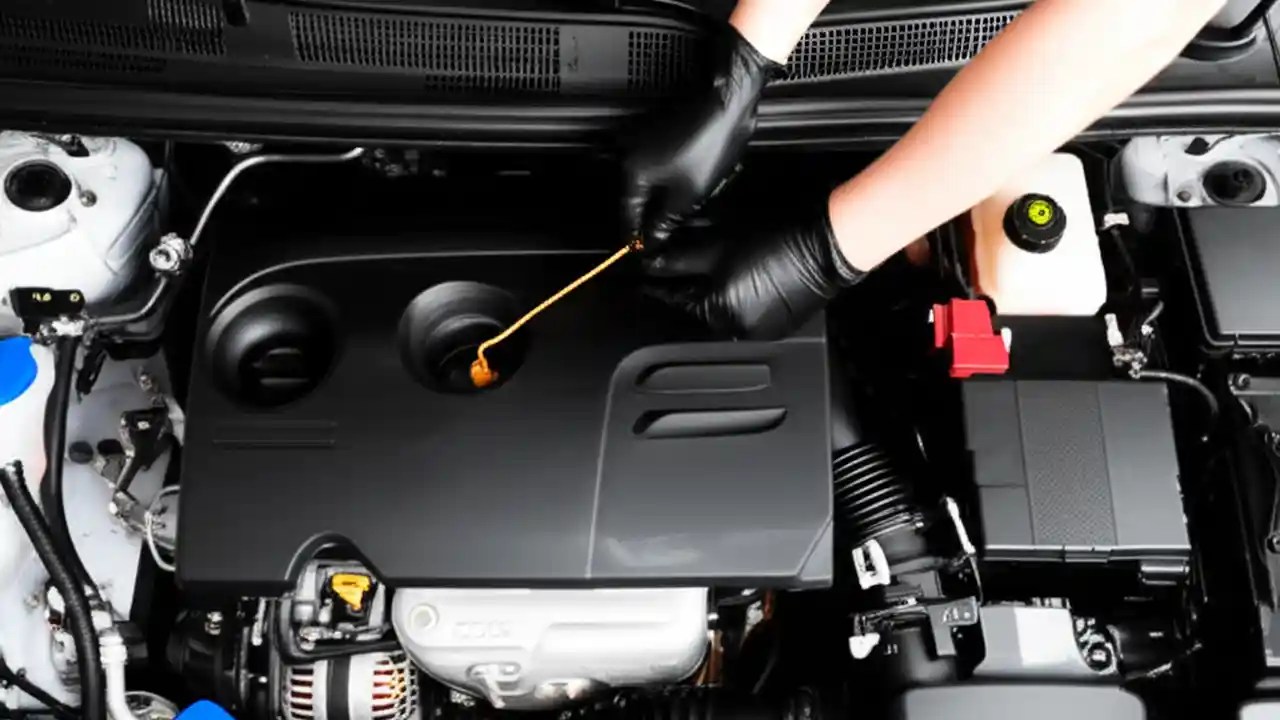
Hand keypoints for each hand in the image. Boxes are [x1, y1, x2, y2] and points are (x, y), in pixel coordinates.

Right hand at [621, 26, 782, 246]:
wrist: (727, 106)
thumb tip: (654, 240)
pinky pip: (659, 167)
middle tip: (664, 235)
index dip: (636, 235)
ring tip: (683, 209)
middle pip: (637, 198)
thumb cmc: (709, 144)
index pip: (628, 213)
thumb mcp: (688, 195)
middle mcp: (631, 153)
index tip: (642, 250)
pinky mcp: (660, 134)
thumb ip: (666, 221)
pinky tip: (689, 186)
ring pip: (650, 183)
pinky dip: (670, 181)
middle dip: (652, 217)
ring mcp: (645, 141)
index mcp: (633, 170)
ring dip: (664, 199)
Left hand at [643, 208, 864, 339]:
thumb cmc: (781, 241)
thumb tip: (654, 261)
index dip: (657, 284)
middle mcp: (737, 331)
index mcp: (718, 313)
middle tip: (673, 269)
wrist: (827, 245)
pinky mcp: (777, 326)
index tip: (644, 278)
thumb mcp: (720, 245)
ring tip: (717, 271)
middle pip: (697, 309)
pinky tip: (742, 280)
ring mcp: (759, 331)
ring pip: (721, 312)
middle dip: (686, 289)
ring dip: (712, 294)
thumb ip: (680, 258)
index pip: (674, 299)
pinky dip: (737, 299)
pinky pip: (745, 314)